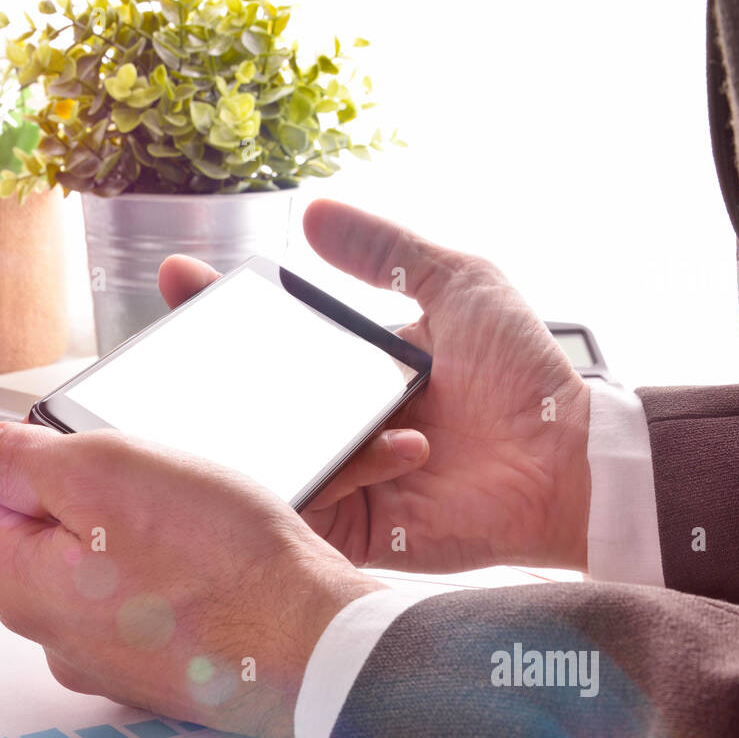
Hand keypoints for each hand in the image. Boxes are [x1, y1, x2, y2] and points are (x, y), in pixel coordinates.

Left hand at [0, 422, 384, 737]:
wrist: (316, 643)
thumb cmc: (226, 567)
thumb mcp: (107, 472)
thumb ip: (24, 459)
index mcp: (25, 591)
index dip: (40, 457)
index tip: (94, 455)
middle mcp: (59, 640)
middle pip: (49, 534)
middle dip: (96, 500)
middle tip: (157, 493)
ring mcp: (115, 663)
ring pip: (104, 566)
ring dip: (139, 538)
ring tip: (196, 532)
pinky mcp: (166, 671)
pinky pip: (150, 602)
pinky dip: (175, 578)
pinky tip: (214, 569)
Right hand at [158, 199, 590, 572]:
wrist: (564, 456)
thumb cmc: (523, 374)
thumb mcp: (457, 283)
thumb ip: (385, 250)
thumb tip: (312, 211)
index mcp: (351, 367)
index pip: (267, 336)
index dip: (218, 310)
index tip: (179, 280)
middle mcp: (337, 420)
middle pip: (250, 400)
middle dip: (206, 375)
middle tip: (175, 351)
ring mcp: (342, 474)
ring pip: (267, 455)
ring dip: (267, 428)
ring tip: (285, 405)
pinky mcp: (354, 526)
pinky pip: (311, 503)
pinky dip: (337, 474)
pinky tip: (399, 444)